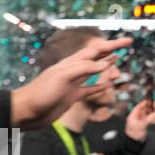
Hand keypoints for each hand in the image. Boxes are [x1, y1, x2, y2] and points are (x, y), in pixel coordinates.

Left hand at [9, 36, 132, 129]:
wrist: (25, 113)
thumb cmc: (41, 93)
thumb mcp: (62, 77)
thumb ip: (84, 69)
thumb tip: (105, 65)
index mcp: (71, 63)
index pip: (96, 50)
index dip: (112, 44)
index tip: (128, 40)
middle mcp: (74, 71)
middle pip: (97, 57)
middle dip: (112, 50)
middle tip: (127, 44)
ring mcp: (73, 84)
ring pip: (95, 71)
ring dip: (107, 65)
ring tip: (118, 59)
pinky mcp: (72, 97)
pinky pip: (91, 89)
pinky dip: (101, 86)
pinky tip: (108, 84)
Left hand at [124, 98, 154, 141]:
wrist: (134, 142)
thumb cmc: (134, 134)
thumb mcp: (141, 125)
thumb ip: (149, 119)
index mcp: (133, 116)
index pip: (138, 107)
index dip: (143, 103)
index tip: (148, 100)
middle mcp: (137, 118)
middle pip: (144, 110)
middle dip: (150, 108)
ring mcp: (141, 121)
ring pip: (148, 114)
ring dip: (153, 114)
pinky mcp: (144, 124)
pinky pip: (149, 119)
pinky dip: (153, 119)